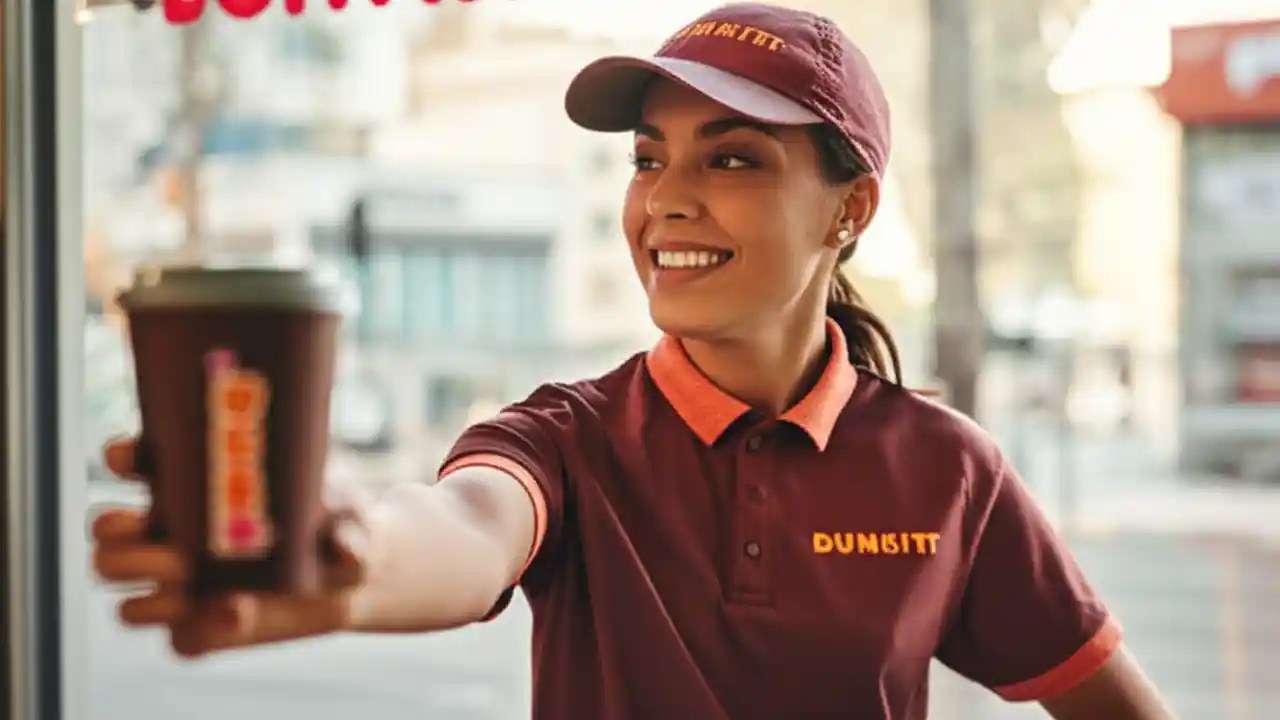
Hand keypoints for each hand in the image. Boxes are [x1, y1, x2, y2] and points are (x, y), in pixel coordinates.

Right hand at [90, 437, 372, 658]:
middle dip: (121, 535)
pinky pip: (178, 639)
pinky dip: (198, 629)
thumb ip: (349, 531)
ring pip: (123, 589)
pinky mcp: (199, 628)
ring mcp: (178, 584)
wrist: (349, 576)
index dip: (124, 457)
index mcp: (193, 487)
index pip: (135, 462)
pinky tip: (235, 614)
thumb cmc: (337, 523)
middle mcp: (172, 533)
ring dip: (147, 586)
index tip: (134, 458)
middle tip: (170, 541)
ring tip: (189, 576)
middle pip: (107, 534)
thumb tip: (339, 544)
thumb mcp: (349, 518)